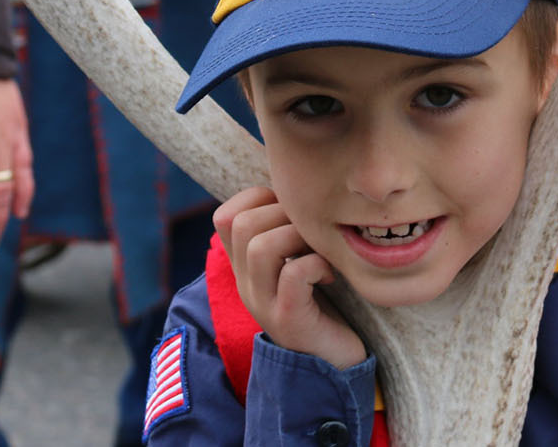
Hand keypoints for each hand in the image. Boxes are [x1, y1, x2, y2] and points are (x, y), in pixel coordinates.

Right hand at [214, 188, 367, 368]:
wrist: (333, 366)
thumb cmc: (323, 306)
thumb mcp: (296, 264)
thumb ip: (288, 233)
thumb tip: (297, 191)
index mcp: (244, 267)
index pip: (224, 216)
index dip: (256, 199)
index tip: (290, 212)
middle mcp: (246, 284)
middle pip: (240, 225)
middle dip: (281, 212)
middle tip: (310, 230)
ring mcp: (264, 303)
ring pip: (260, 247)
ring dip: (297, 236)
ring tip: (318, 249)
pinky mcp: (288, 320)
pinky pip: (292, 275)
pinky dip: (315, 264)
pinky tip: (330, 274)